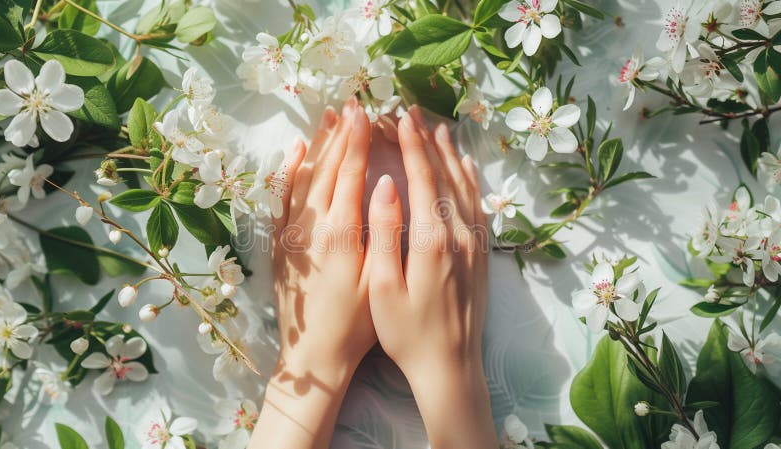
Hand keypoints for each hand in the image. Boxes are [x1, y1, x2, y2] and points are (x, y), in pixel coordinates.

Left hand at [250, 98, 374, 448]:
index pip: (350, 174)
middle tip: (351, 105)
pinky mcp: (281, 244)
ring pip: (303, 177)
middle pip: (327, 169)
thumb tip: (386, 184)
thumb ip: (381, 230)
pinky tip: (294, 152)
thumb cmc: (356, 323)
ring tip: (328, 118)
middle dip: (341, 135)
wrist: (313, 354)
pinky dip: (286, 172)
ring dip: (317, 146)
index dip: (359, 141)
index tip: (367, 113)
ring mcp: (292, 233)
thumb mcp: (378, 279)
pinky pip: (280, 199)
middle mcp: (312, 226)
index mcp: (341, 233)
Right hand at [366, 106, 495, 448]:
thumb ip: (385, 232)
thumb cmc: (406, 332)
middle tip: (415, 111)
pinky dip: (471, 181)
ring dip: (452, 155)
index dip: (411, 145)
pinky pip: (478, 206)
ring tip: (440, 128)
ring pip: (465, 186)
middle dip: (430, 141)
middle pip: (445, 175)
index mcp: (432, 240)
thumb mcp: (384, 286)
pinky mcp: (482, 255)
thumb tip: (385, 183)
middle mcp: (459, 235)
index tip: (401, 117)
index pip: (422, 178)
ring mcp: (475, 244)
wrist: (449, 366)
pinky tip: (466, 168)